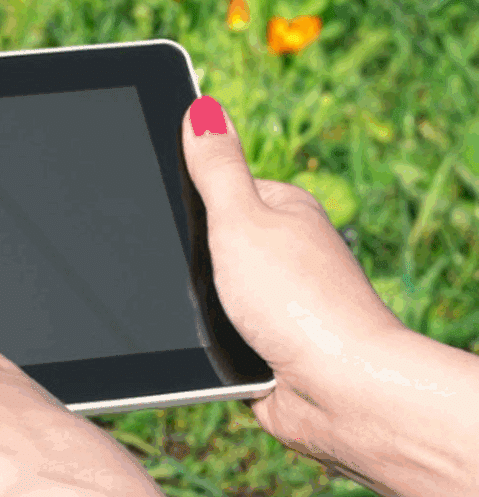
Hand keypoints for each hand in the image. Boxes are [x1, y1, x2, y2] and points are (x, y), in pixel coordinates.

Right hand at [180, 95, 408, 471]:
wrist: (340, 390)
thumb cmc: (299, 300)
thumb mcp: (243, 219)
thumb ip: (217, 167)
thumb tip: (203, 106)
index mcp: (283, 210)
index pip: (215, 188)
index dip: (182, 198)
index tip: (156, 210)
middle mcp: (283, 253)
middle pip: (205, 243)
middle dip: (183, 262)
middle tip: (183, 273)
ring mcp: (275, 301)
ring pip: (204, 293)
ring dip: (193, 309)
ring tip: (204, 317)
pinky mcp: (265, 346)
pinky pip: (215, 335)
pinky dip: (206, 343)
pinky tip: (210, 346)